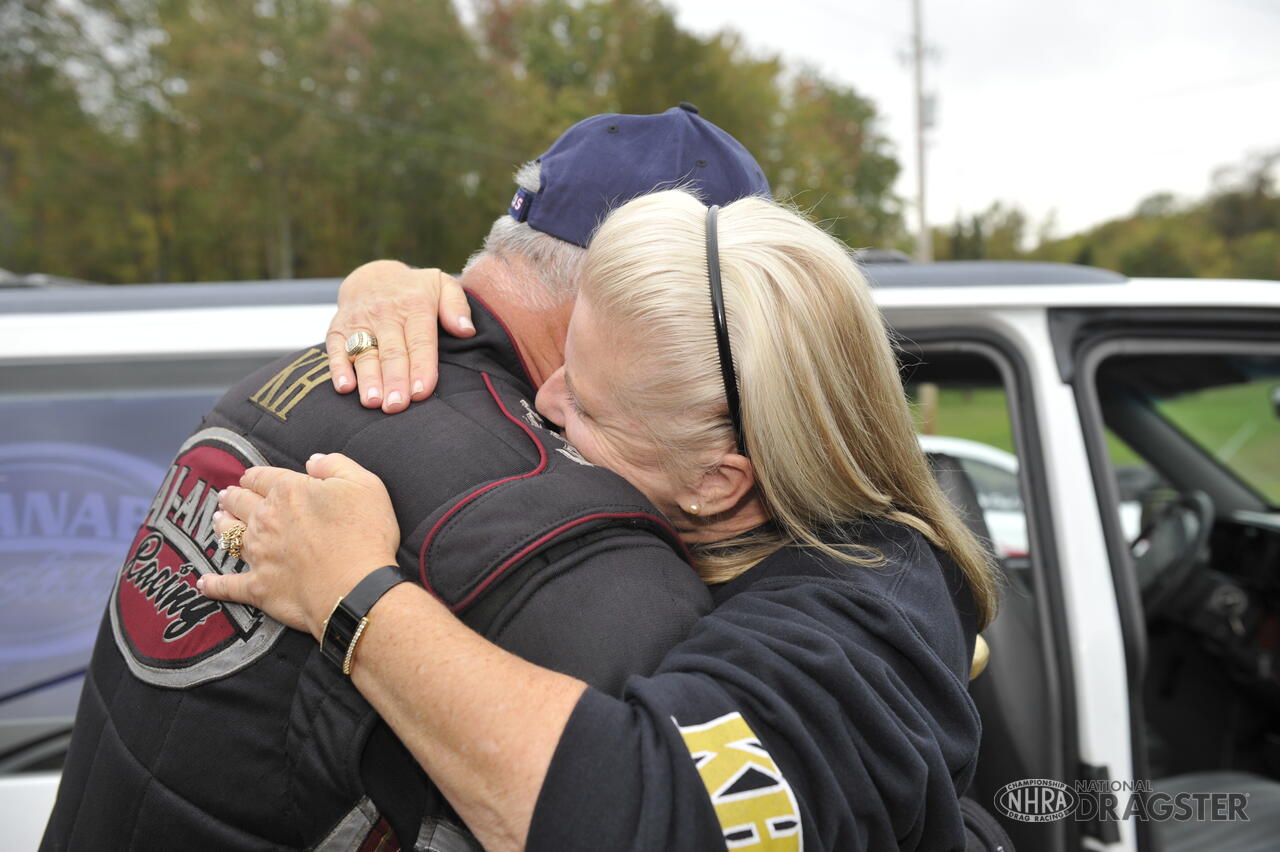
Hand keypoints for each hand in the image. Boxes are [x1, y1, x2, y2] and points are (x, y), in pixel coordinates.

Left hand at [201, 453, 400, 638]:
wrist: (356, 589)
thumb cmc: (364, 535)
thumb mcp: (364, 484)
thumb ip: (336, 465)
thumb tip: (312, 460)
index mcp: (289, 491)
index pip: (264, 477)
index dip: (255, 476)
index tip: (249, 477)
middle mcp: (266, 519)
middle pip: (242, 503)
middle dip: (233, 497)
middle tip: (226, 496)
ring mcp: (258, 554)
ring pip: (230, 536)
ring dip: (222, 527)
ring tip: (217, 521)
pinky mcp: (258, 587)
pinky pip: (228, 585)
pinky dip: (213, 585)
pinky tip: (203, 583)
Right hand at [327, 260, 475, 413]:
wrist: (372, 276)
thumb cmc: (416, 290)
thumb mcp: (442, 285)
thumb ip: (457, 306)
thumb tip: (466, 331)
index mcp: (415, 306)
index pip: (419, 341)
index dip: (421, 367)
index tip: (422, 392)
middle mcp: (386, 314)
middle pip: (391, 351)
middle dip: (395, 380)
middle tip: (397, 406)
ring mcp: (360, 321)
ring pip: (365, 353)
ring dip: (368, 378)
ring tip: (373, 402)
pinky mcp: (338, 328)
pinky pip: (337, 348)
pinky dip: (338, 368)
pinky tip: (345, 387)